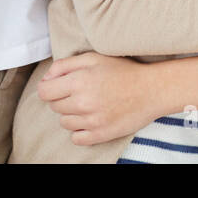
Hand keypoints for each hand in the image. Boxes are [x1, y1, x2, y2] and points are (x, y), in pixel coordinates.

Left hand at [37, 51, 160, 146]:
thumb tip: (45, 79)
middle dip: (64, 99)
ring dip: (72, 115)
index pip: (44, 92)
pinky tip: (92, 119)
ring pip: (64, 123)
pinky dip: (80, 131)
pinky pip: (76, 138)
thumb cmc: (123, 71)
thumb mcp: (94, 58)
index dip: (49, 87)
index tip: (59, 86)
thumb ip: (64, 65)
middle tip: (82, 92)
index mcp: (78, 81)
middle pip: (54, 107)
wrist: (152, 89)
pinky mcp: (100, 135)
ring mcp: (91, 121)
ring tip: (90, 105)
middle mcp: (82, 102)